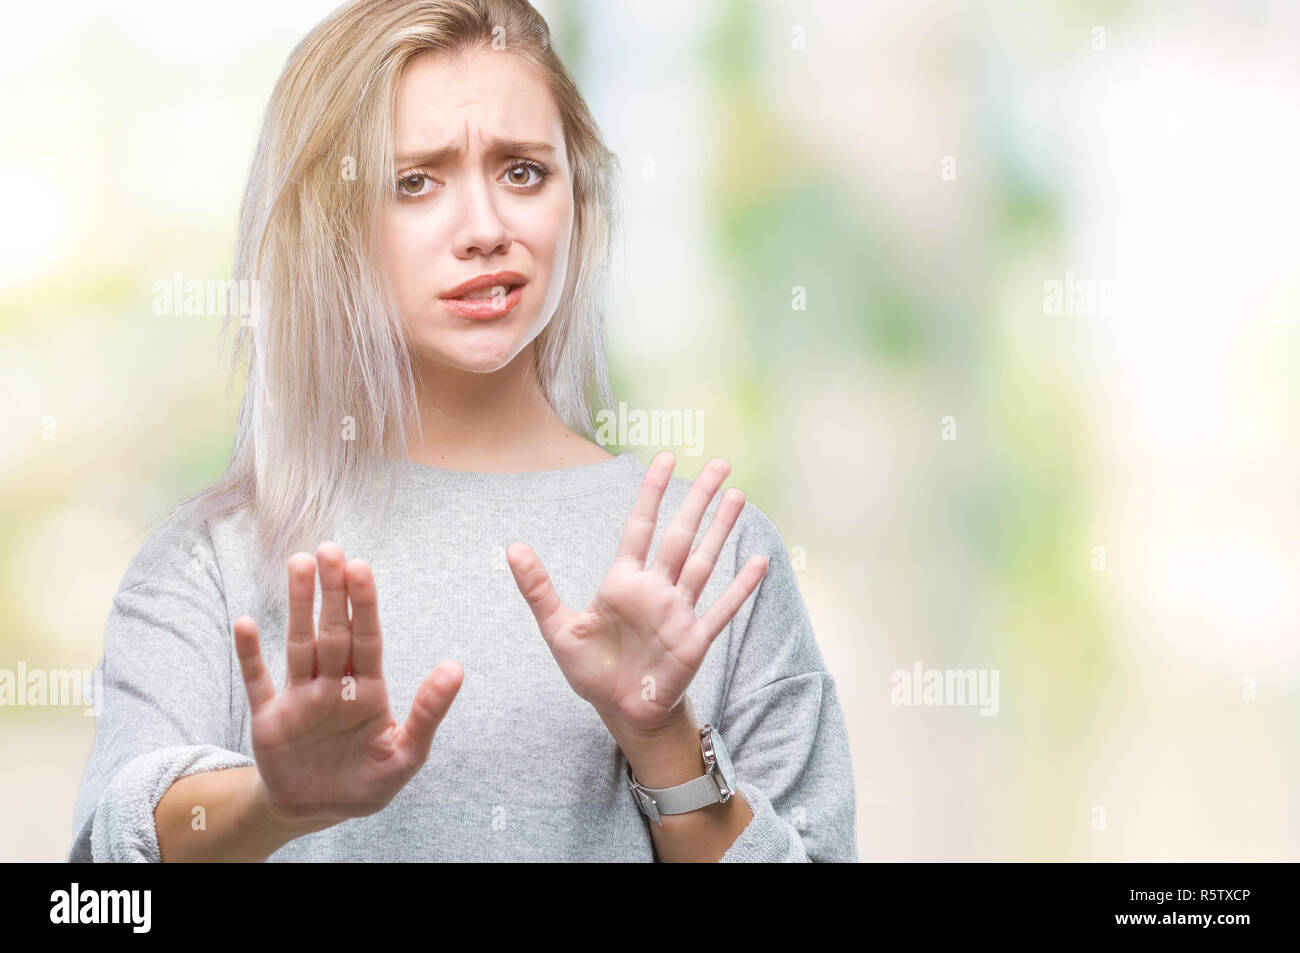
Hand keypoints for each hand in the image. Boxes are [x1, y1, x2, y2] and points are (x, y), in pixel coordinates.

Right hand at [232, 542, 463, 833]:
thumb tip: (457, 667)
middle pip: (333, 631)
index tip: (361, 567)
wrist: (318, 813)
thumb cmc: (367, 782)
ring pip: (299, 644)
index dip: (364, 604)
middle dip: (332, 591)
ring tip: (298, 564)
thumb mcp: (405, 755)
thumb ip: (428, 713)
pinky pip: (258, 681)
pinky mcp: (268, 718)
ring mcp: (299, 698)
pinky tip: (246, 622)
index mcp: (368, 690)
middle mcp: (333, 685)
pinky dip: (250, 654)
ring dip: (298, 606)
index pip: (368, 638)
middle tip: (330, 549)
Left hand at [506, 452, 767, 735]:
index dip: (652, 492)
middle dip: (699, 498)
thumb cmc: (592, 669)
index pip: (640, 525)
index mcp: (623, 582)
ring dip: (721, 530)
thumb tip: (511, 547)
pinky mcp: (695, 639)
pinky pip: (722, 609)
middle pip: (680, 534)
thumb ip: (537, 588)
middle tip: (720, 463)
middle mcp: (656, 589)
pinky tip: (758, 561)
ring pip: (703, 562)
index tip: (666, 459)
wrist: (621, 712)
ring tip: (738, 496)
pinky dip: (740, 587)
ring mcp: (679, 612)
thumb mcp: (558, 628)